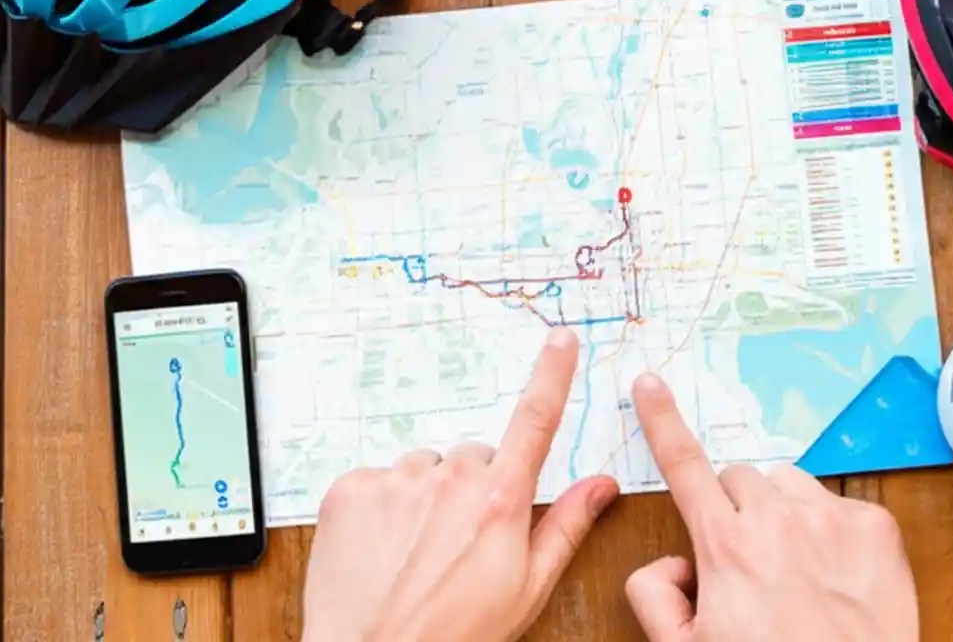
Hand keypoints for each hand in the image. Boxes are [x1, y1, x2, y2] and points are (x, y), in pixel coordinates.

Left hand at [301, 328, 619, 641]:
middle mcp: (449, 480)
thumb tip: (602, 485)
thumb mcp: (527, 590)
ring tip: (416, 551)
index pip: (535, 421)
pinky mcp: (350, 489)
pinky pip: (378, 478)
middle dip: (473, 486)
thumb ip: (566, 527)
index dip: (552, 375)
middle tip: (461, 540)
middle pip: (473, 456)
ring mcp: (396, 481)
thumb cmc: (456, 635)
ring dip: (425, 496)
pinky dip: (382, 506)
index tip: (559, 340)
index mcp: (500, 501)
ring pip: (424, 468)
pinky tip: (383, 548)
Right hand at [625, 374, 917, 641]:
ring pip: (787, 484)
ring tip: (792, 568)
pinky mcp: (876, 528)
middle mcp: (777, 520)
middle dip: (734, 509)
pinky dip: (828, 529)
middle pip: (738, 478)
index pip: (683, 467)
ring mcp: (831, 518)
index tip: (650, 385)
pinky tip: (832, 574)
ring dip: (781, 512)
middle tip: (746, 560)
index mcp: (725, 546)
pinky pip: (836, 503)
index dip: (662, 422)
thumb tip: (669, 563)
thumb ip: (654, 596)